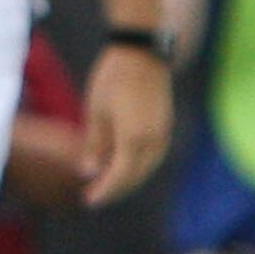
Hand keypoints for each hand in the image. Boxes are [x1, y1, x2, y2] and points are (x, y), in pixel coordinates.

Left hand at [78, 43, 173, 205]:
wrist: (143, 52)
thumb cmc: (114, 78)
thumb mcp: (96, 111)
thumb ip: (94, 145)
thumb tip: (89, 173)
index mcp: (134, 139)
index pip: (120, 176)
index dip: (104, 191)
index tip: (88, 201)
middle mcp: (154, 141)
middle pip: (135, 177)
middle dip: (115, 190)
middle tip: (93, 196)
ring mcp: (164, 134)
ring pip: (146, 169)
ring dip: (127, 180)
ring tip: (105, 184)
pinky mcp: (166, 127)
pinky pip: (153, 157)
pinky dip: (137, 166)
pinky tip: (122, 165)